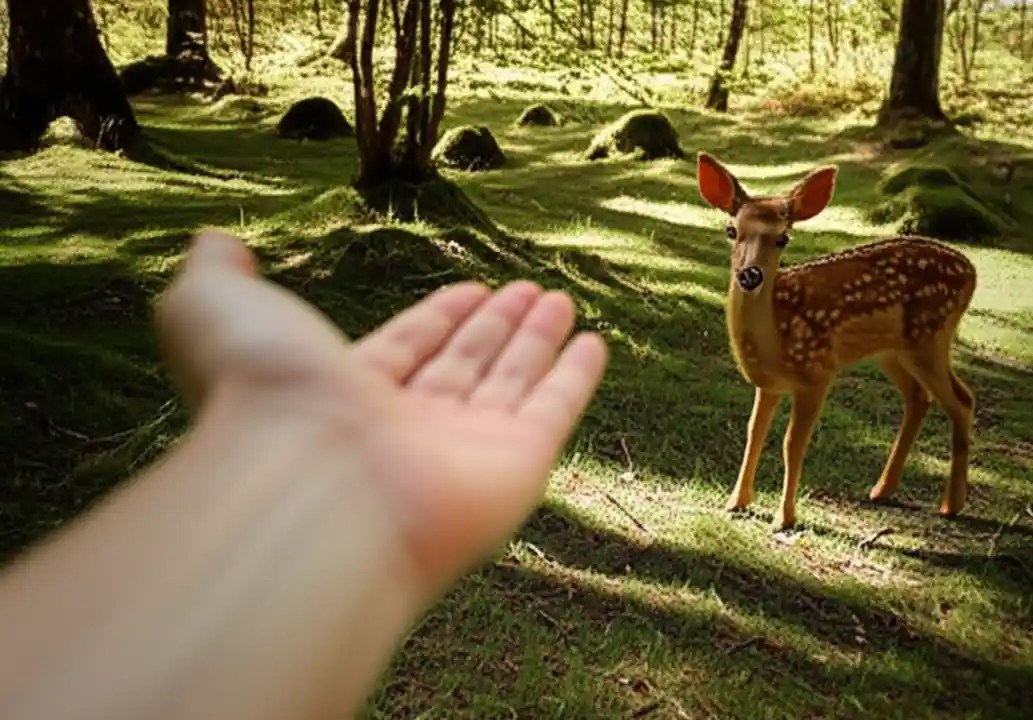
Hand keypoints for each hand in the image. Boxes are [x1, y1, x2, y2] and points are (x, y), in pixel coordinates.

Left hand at [156, 229, 607, 593]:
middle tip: (527, 289)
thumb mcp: (217, 309)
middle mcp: (407, 427)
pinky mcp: (515, 468)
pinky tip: (592, 343)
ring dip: (537, 341)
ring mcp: (463, 451)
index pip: (405, 349)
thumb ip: (218, 275)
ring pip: (510, 383)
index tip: (470, 288)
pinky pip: (553, 412)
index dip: (438, 318)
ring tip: (561, 300)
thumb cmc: (263, 396)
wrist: (312, 482)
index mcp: (346, 394)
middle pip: (463, 366)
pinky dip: (575, 379)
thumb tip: (215, 242)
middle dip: (495, 326)